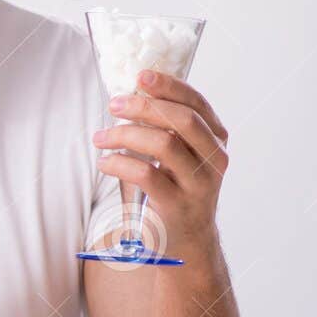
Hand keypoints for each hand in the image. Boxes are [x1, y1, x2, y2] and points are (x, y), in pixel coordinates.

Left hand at [93, 70, 229, 253]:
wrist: (186, 240)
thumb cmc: (175, 188)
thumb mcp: (178, 154)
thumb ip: (164, 127)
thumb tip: (130, 93)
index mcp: (215, 140)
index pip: (197, 103)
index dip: (169, 86)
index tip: (140, 76)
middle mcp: (214, 159)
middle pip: (182, 120)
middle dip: (144, 106)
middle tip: (114, 105)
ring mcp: (198, 184)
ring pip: (163, 144)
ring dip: (124, 134)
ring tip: (101, 137)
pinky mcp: (177, 205)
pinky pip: (146, 175)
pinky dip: (119, 163)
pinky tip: (105, 162)